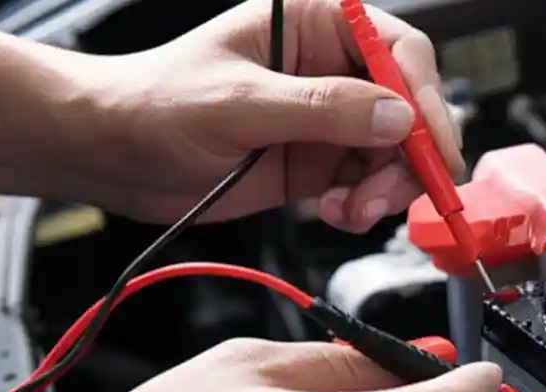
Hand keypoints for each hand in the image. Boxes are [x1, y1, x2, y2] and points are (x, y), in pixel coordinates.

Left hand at [89, 0, 462, 231]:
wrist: (116, 157)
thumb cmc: (156, 104)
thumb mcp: (239, 103)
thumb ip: (322, 109)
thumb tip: (396, 118)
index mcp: (315, 25)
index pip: (398, 51)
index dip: (424, 97)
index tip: (430, 142)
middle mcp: (332, 70)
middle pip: (410, 109)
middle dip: (410, 156)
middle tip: (396, 192)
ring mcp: (331, 120)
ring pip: (397, 154)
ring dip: (387, 189)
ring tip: (353, 209)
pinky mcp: (323, 163)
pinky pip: (371, 186)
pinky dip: (364, 207)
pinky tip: (334, 212)